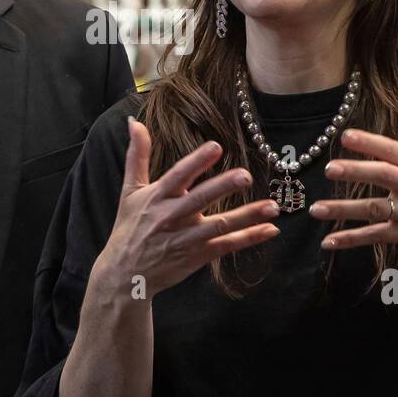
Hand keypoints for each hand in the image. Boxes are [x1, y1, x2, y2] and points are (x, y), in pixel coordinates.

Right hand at [93, 117, 279, 298]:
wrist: (124, 274)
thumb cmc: (129, 228)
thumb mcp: (129, 191)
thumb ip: (137, 155)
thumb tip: (134, 122)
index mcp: (157, 197)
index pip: (178, 175)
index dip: (196, 161)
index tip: (215, 147)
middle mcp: (172, 217)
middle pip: (200, 199)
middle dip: (223, 187)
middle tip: (246, 176)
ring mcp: (186, 239)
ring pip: (220, 225)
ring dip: (248, 216)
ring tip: (272, 207)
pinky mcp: (196, 257)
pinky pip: (226, 246)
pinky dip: (249, 238)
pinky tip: (269, 230)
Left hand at [309, 86, 397, 266]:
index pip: (391, 149)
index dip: (369, 142)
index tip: (346, 137)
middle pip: (382, 175)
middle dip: (355, 171)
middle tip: (330, 170)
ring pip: (373, 208)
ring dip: (344, 210)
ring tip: (316, 209)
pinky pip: (376, 236)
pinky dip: (352, 239)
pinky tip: (329, 241)